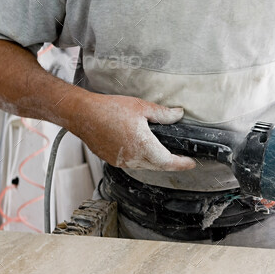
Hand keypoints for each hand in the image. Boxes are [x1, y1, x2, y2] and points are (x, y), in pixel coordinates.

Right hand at [78, 94, 196, 170]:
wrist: (83, 115)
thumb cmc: (109, 109)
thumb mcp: (142, 107)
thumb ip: (163, 114)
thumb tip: (178, 115)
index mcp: (143, 145)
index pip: (168, 162)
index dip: (181, 164)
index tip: (191, 163)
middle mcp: (133, 157)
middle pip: (158, 166)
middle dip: (171, 163)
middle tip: (180, 159)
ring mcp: (121, 161)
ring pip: (145, 166)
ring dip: (155, 161)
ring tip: (163, 153)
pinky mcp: (112, 160)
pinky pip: (132, 163)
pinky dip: (141, 159)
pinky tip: (141, 149)